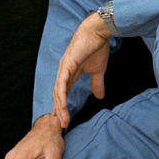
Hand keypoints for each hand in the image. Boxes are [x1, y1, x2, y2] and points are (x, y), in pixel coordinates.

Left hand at [51, 12, 111, 128]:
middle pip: (58, 95)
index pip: (63, 93)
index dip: (62, 106)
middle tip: (62, 126)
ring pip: (59, 92)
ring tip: (63, 121)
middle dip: (59, 111)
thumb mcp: (98, 70)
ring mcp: (64, 68)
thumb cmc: (97, 46)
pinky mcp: (67, 65)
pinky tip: (62, 107)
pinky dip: (61, 96)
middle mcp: (64, 71)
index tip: (63, 120)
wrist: (98, 32)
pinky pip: (62, 84)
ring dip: (60, 108)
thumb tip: (100, 97)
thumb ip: (97, 83)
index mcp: (70, 72)